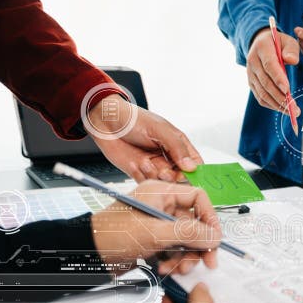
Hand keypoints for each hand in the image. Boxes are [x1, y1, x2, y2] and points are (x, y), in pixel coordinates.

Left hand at [88, 95, 202, 181]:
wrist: (105, 121)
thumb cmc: (133, 119)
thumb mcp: (159, 129)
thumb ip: (177, 147)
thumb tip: (192, 166)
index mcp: (178, 144)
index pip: (195, 163)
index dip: (197, 172)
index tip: (193, 177)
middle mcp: (168, 157)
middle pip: (181, 177)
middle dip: (174, 177)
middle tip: (164, 172)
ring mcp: (155, 166)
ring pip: (164, 182)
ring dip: (156, 176)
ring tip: (145, 163)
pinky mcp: (140, 173)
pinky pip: (147, 183)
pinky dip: (142, 176)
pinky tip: (136, 164)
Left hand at [91, 181, 220, 274]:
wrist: (87, 255)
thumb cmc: (112, 235)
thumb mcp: (155, 233)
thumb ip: (188, 233)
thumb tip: (214, 236)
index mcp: (161, 193)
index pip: (198, 198)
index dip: (209, 218)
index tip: (214, 238)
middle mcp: (161, 206)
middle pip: (195, 222)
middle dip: (199, 244)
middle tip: (206, 261)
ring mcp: (158, 224)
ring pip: (186, 239)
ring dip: (186, 256)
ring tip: (178, 268)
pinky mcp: (153, 240)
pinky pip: (174, 249)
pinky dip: (174, 261)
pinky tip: (165, 268)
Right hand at [246, 28, 300, 116]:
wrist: (261, 44)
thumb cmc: (279, 43)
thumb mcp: (288, 41)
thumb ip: (291, 50)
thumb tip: (292, 61)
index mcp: (261, 48)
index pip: (269, 65)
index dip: (278, 78)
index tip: (287, 90)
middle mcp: (252, 61)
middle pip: (266, 83)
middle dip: (280, 97)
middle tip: (294, 108)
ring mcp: (250, 74)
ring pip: (262, 93)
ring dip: (277, 104)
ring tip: (291, 111)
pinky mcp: (251, 83)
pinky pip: (260, 97)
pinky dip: (271, 105)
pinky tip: (283, 109)